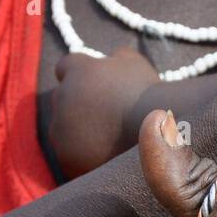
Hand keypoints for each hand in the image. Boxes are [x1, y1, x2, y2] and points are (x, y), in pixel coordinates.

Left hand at [49, 48, 158, 178]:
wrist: (156, 137)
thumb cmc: (148, 96)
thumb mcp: (136, 64)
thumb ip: (118, 57)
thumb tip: (114, 57)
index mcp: (77, 71)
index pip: (66, 67)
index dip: (80, 75)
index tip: (93, 85)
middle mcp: (62, 98)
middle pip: (63, 99)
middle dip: (79, 105)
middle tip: (105, 115)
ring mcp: (61, 130)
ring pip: (63, 129)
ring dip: (79, 131)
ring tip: (108, 139)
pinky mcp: (67, 159)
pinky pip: (71, 156)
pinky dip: (83, 156)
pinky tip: (104, 157)